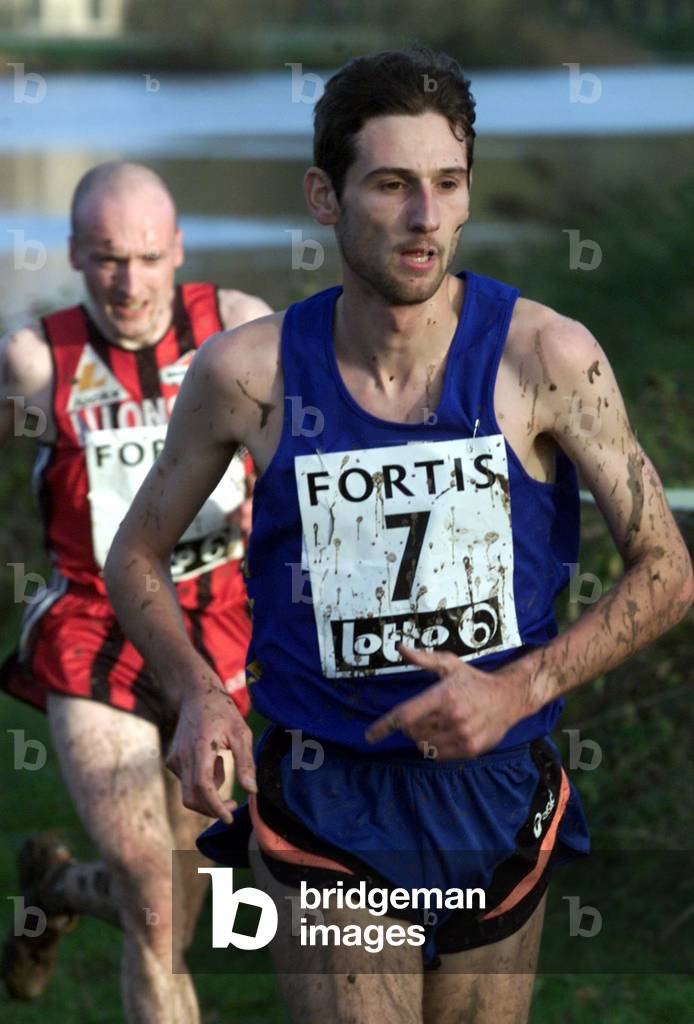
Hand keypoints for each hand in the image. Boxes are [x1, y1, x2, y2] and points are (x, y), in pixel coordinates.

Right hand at [166, 676, 256, 823]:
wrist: (196, 694)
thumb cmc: (222, 711)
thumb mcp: (241, 733)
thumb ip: (246, 763)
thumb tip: (252, 791)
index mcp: (200, 747)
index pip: (203, 786)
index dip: (215, 807)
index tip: (229, 818)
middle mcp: (182, 756)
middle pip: (192, 798)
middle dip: (212, 808)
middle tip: (233, 804)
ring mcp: (174, 759)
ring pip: (189, 792)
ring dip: (209, 790)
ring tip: (222, 762)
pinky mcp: (172, 761)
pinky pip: (186, 782)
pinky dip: (202, 780)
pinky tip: (212, 759)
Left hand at [365, 644, 523, 758]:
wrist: (508, 698)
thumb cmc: (473, 680)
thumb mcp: (450, 664)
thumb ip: (424, 658)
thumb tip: (400, 648)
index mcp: (444, 695)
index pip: (405, 715)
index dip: (384, 726)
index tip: (370, 736)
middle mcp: (452, 717)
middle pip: (412, 732)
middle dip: (410, 725)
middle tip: (426, 713)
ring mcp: (462, 736)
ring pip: (423, 745)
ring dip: (422, 736)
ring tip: (438, 722)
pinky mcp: (470, 749)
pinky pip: (438, 755)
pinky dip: (435, 747)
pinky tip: (447, 732)